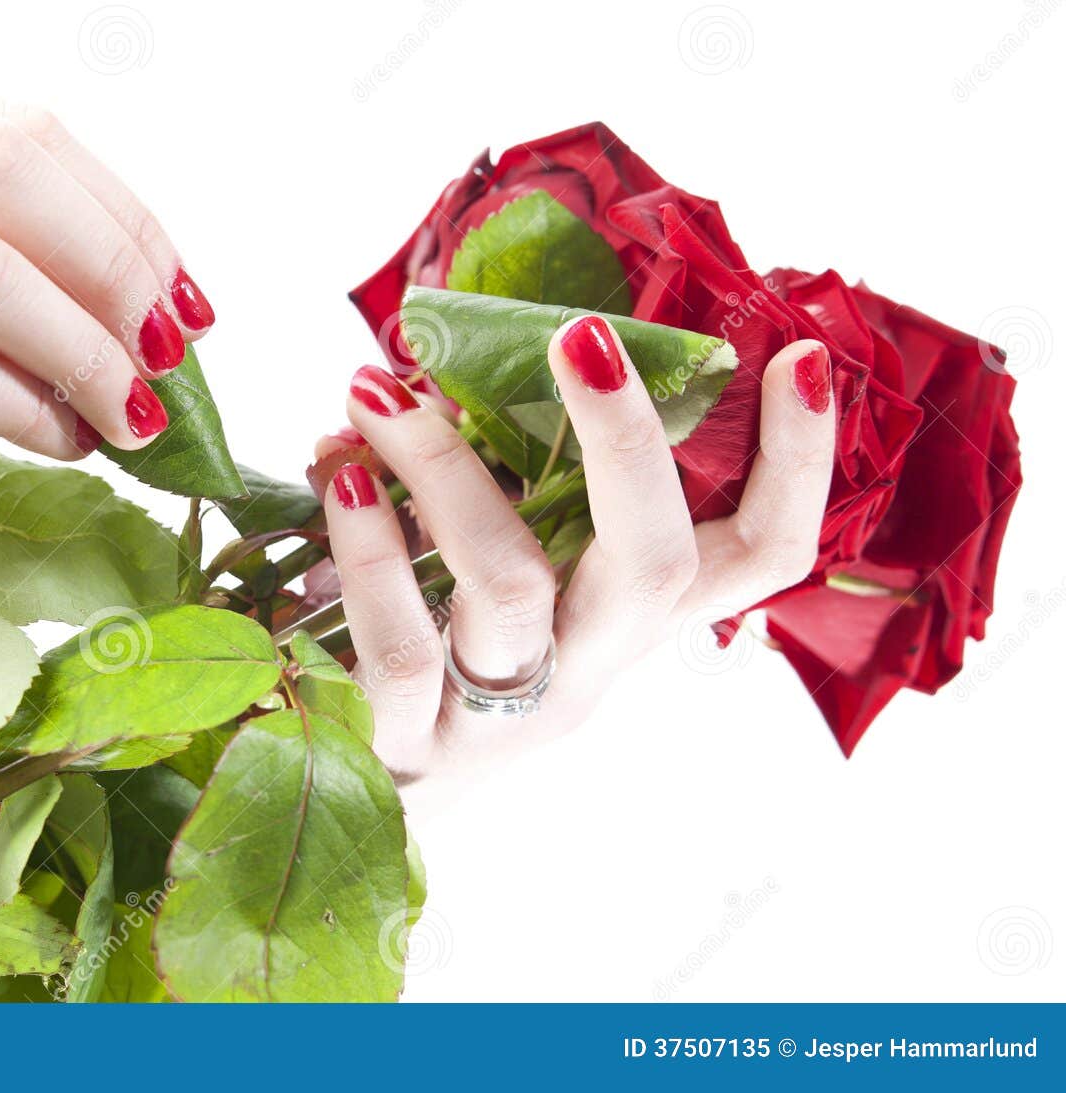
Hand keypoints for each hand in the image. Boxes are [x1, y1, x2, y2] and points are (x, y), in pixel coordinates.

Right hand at [0, 92, 213, 616]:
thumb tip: (128, 315)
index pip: (13, 131)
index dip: (122, 216)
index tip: (181, 303)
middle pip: (8, 170)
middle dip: (118, 270)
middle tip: (169, 358)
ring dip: (84, 350)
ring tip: (127, 417)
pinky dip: (19, 406)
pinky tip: (58, 440)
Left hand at [311, 316, 834, 794]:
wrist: (345, 810)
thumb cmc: (425, 654)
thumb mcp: (484, 577)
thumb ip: (482, 491)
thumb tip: (414, 372)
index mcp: (624, 624)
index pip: (758, 561)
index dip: (799, 468)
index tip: (805, 356)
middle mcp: (585, 676)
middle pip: (655, 571)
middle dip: (628, 440)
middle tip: (581, 336)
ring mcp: (502, 720)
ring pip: (511, 586)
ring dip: (446, 467)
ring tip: (378, 392)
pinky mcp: (412, 749)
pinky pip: (403, 648)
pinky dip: (370, 549)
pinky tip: (339, 480)